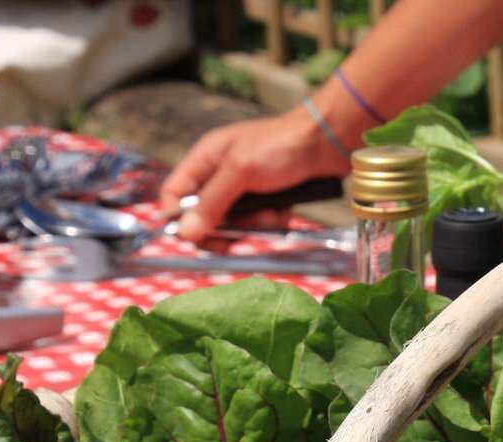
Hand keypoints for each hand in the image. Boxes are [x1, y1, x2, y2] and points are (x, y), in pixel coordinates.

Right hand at [161, 107, 347, 242]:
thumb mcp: (240, 172)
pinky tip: (284, 212)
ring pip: (236, 222)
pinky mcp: (268, 198)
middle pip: (205, 215)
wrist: (327, 143)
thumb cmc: (281, 146)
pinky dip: (272, 221)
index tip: (193, 237)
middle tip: (235, 238)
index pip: (175, 193)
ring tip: (271, 213)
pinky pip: (260, 222)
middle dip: (224, 227)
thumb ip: (212, 202)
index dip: (178, 217)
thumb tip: (184, 233)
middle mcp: (221, 174)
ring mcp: (245, 187)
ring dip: (254, 224)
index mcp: (206, 159)